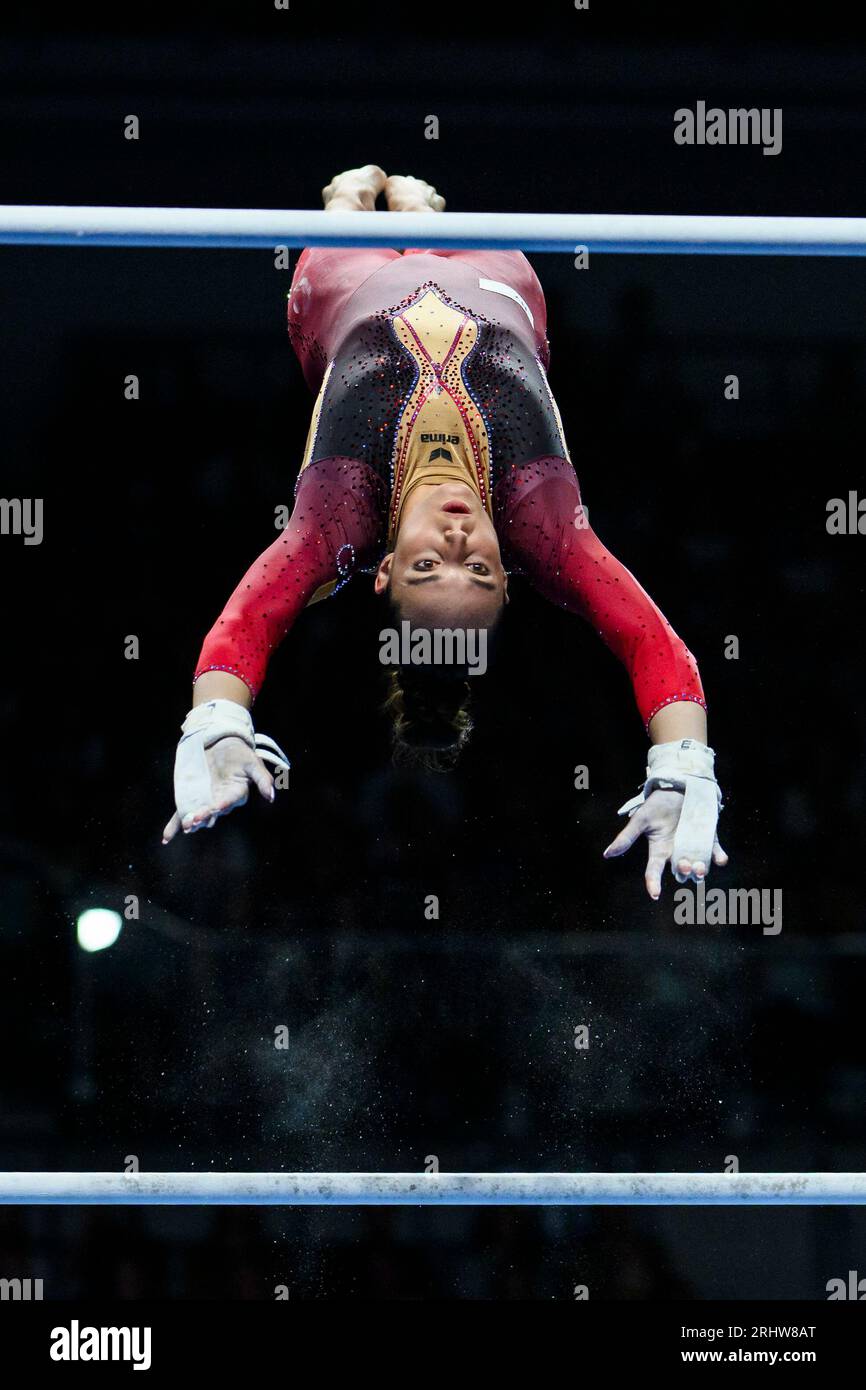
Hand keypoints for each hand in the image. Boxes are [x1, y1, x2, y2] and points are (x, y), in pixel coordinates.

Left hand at [162, 735, 274, 842]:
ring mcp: (206, 800)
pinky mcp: (192, 798)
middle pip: (213, 811)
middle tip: (196, 819)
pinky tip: (166, 837)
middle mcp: (221, 800)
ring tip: (186, 825)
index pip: (230, 800)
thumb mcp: (253, 763)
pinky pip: (182, 813)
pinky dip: (174, 825)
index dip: (224, 804)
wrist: (221, 744)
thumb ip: (263, 780)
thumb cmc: (240, 754)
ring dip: (192, 821)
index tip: (217, 806)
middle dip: (205, 816)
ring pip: (199, 814)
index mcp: (236, 793)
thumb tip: (272, 797)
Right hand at [603, 788, 728, 899]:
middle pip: (680, 871)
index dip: (653, 883)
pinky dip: (719, 857)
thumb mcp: (641, 820)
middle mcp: (677, 853)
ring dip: (699, 871)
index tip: (655, 894)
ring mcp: (694, 847)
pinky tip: (720, 859)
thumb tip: (607, 854)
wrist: (678, 787)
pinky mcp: (709, 840)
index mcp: (659, 851)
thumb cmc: (657, 804)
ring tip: (699, 867)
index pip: (655, 870)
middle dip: (684, 873)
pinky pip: (715, 853)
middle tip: (685, 866)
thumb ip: (626, 838)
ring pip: (698, 867)